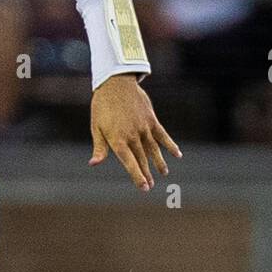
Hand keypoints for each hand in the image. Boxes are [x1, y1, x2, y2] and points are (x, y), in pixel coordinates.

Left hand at [89, 73, 180, 191]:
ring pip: (153, 149)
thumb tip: (94, 164)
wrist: (115, 84)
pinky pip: (163, 135)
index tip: (144, 187)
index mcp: (118, 140)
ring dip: (159, 163)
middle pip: (142, 159)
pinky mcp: (151, 120)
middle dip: (146, 174)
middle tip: (150, 186)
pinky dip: (170, 145)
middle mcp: (132, 135)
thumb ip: (99, 147)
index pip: (129, 162)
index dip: (136, 175)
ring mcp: (144, 128)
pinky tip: (177, 154)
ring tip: (163, 174)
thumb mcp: (96, 127)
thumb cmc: (102, 107)